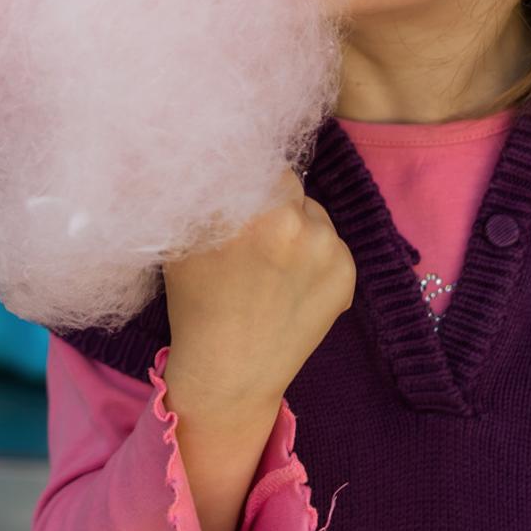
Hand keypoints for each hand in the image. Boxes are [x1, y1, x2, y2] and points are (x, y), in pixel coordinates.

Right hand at [161, 170, 355, 412]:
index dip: (244, 174)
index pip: (258, 161)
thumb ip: (200, 193)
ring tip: (268, 264)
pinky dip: (311, 254)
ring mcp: (329, 249)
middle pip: (287, 183)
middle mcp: (300, 223)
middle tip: (249, 231)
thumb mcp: (182, 241)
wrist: (229, 374)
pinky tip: (287, 283)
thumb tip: (199, 156)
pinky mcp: (348, 274)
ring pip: (311, 212)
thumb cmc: (196, 304)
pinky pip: (328, 242)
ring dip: (293, 224)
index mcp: (257, 210)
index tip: (235, 191)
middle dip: (269, 199)